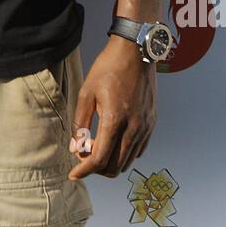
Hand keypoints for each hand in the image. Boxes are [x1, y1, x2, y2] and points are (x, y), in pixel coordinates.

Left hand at [67, 34, 157, 180]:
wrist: (136, 51)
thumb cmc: (108, 68)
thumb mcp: (86, 92)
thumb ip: (80, 123)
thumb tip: (76, 148)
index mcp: (115, 119)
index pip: (100, 159)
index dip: (84, 171)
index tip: (73, 174)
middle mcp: (134, 127)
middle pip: (115, 166)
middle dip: (96, 169)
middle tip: (84, 157)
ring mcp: (146, 126)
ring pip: (128, 161)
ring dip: (110, 162)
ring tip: (97, 148)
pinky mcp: (152, 123)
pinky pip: (139, 150)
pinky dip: (124, 154)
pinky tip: (113, 142)